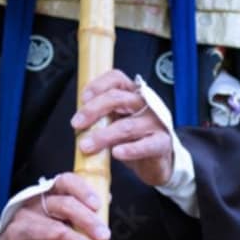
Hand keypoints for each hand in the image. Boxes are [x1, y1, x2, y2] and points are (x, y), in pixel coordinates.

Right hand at [0, 171, 110, 239]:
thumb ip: (78, 217)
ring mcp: (26, 213)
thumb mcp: (60, 229)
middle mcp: (36, 199)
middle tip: (104, 233)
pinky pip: (50, 231)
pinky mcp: (18, 231)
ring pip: (60, 212)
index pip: (66, 180)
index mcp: (46, 195)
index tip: (102, 204)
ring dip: (83, 229)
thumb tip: (105, 202)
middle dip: (89, 216)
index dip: (85, 189)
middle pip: (66, 198)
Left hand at [71, 69, 173, 187]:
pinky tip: (116, 153)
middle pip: (117, 98)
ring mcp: (156, 123)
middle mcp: (145, 104)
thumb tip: (78, 119)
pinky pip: (146, 145)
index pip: (116, 78)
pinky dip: (130, 149)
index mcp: (132, 94)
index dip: (98, 85)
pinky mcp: (162, 143)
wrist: (156, 161)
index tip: (83, 99)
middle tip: (77, 124)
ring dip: (103, 135)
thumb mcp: (114, 122)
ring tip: (87, 146)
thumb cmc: (134, 138)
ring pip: (127, 125)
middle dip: (93, 110)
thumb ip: (100, 117)